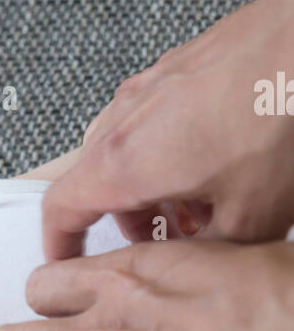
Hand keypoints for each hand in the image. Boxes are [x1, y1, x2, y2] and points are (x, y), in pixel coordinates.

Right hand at [42, 0, 293, 260]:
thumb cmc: (278, 114)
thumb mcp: (252, 217)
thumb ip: (214, 251)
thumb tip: (207, 262)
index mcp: (124, 162)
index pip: (61, 210)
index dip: (58, 245)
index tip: (66, 265)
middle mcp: (123, 119)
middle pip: (97, 181)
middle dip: (125, 219)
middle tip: (162, 243)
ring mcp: (147, 86)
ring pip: (126, 148)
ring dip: (150, 185)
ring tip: (199, 203)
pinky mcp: (176, 65)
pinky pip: (153, 118)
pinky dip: (169, 150)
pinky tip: (218, 160)